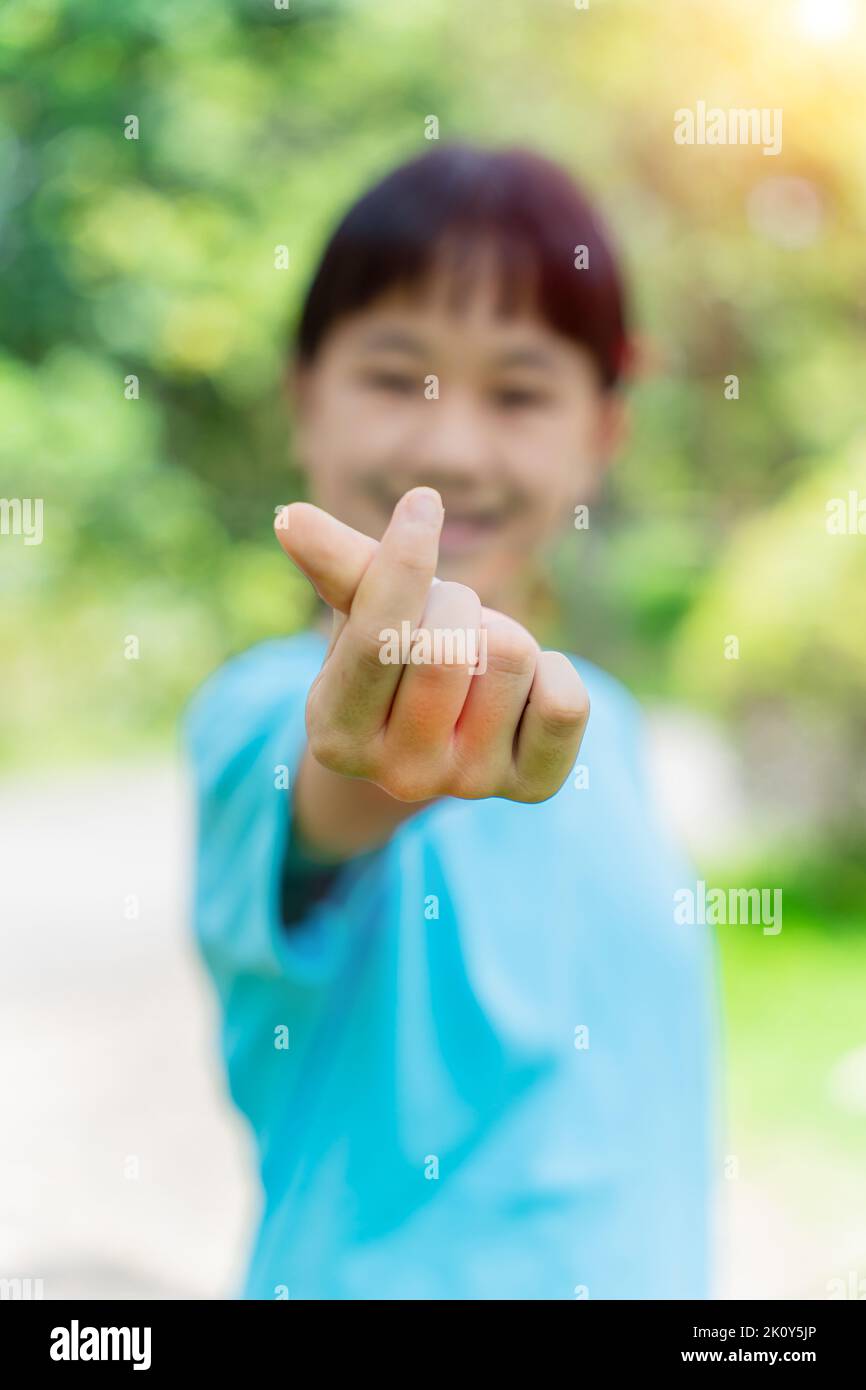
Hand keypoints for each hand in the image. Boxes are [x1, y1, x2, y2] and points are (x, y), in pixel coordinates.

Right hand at [274, 487, 588, 804]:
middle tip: (448, 618)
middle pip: (449, 647)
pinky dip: (554, 671)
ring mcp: (468, 785)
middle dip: (456, 604)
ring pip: (512, 659)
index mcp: (337, 733)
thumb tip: (292, 518)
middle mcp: (399, 774)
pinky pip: (565, 704)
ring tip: (480, 656)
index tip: (422, 503)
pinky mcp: (531, 786)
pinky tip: (524, 686)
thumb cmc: (395, 650)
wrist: (443, 730)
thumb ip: (335, 567)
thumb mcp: (359, 612)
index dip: (406, 560)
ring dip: (502, 634)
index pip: (377, 637)